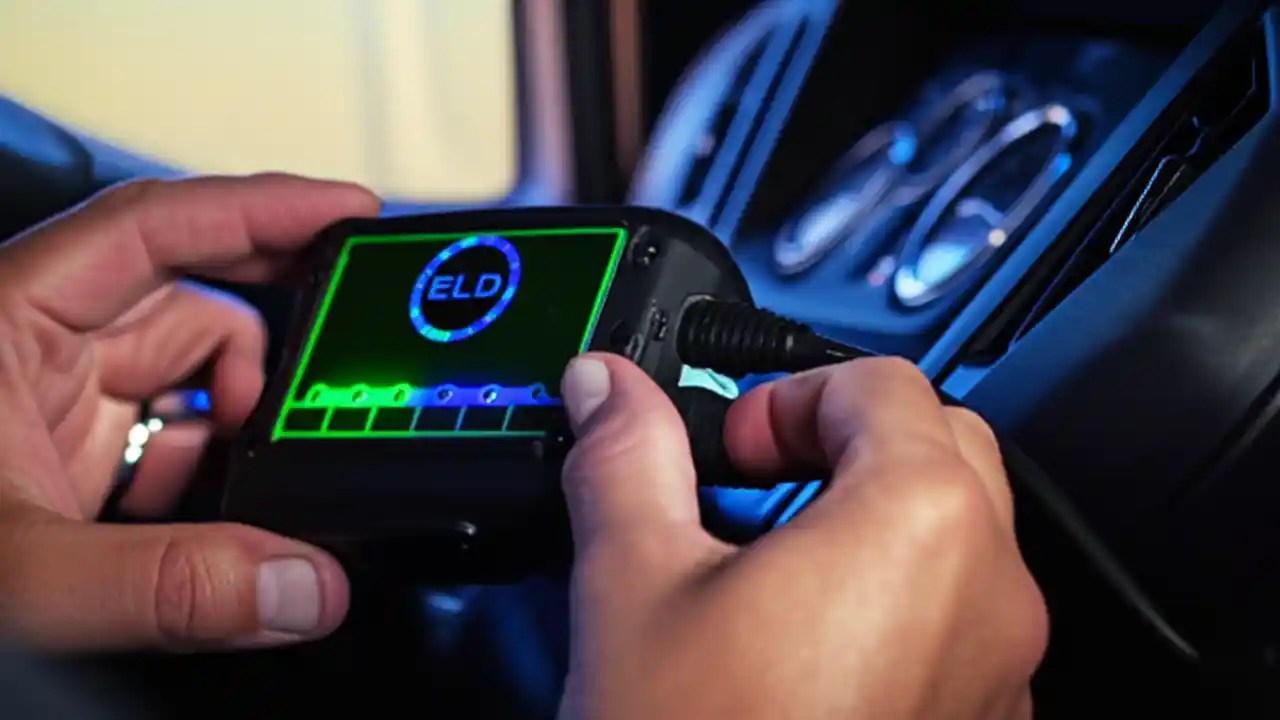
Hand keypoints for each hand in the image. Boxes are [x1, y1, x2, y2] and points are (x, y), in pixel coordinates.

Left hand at [0, 174, 379, 650]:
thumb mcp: (19, 573)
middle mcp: (35, 347)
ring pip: (188, 376)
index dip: (261, 207)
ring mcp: (56, 405)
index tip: (349, 211)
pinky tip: (208, 519)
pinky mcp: (70, 462)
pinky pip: (173, 439)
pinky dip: (211, 474)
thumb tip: (302, 584)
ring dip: (241, 423)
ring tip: (260, 475)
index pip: (154, 225)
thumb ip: (163, 583)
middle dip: (271, 336)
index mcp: (4, 318)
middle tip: (346, 356)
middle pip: (189, 298)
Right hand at [556, 354, 1046, 718]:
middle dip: (840, 445)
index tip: (732, 446)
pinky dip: (896, 601)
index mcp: (919, 524)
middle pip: (938, 445)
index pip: (881, 384)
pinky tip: (803, 653)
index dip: (790, 395)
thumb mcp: (633, 584)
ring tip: (767, 576)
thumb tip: (609, 388)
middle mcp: (988, 592)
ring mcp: (999, 670)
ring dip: (869, 522)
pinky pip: (960, 621)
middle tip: (753, 494)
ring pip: (957, 535)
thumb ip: (624, 458)